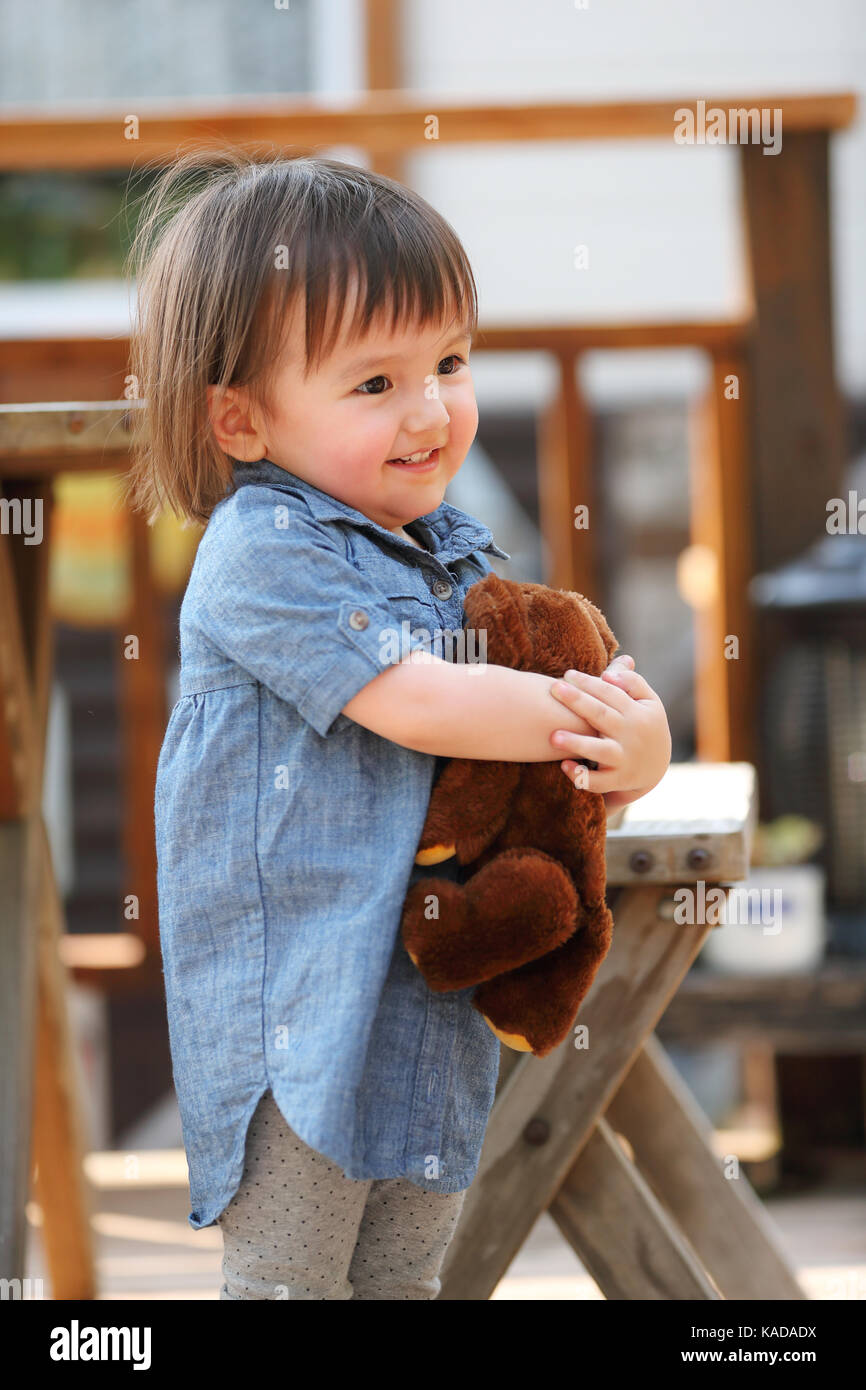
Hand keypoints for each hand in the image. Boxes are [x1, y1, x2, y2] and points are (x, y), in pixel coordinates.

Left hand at [548, 656, 670, 798]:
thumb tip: (609, 672)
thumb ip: (632, 682)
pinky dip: (581, 775)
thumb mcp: (648, 702)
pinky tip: (563, 765)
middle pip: (602, 715)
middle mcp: (631, 734)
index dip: (589, 683)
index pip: (611, 693)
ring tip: (553, 736)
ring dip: (577, 743)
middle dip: (578, 701)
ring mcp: (623, 758)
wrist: (655, 767)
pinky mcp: (617, 780)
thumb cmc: (644, 725)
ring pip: (599, 751)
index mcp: (638, 712)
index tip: (567, 674)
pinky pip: (598, 781)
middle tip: (554, 688)